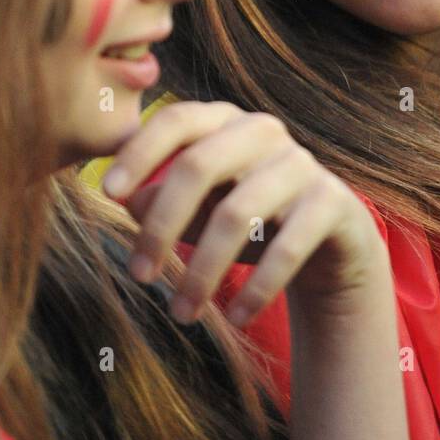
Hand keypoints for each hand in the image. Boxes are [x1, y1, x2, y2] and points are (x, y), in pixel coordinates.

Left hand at [102, 101, 385, 326]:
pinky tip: (236, 319)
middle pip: (199, 167)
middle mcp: (264, 132)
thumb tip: (127, 201)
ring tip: (182, 314)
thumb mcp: (203, 210)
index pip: (177, 121)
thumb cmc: (253, 219)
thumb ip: (165, 200)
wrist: (332, 242)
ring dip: (203, 271)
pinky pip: (287, 248)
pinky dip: (256, 288)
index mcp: (226, 121)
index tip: (106, 193)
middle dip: (162, 225)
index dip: (140, 152)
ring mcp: (302, 164)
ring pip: (238, 214)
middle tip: (137, 276)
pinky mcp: (333, 202)